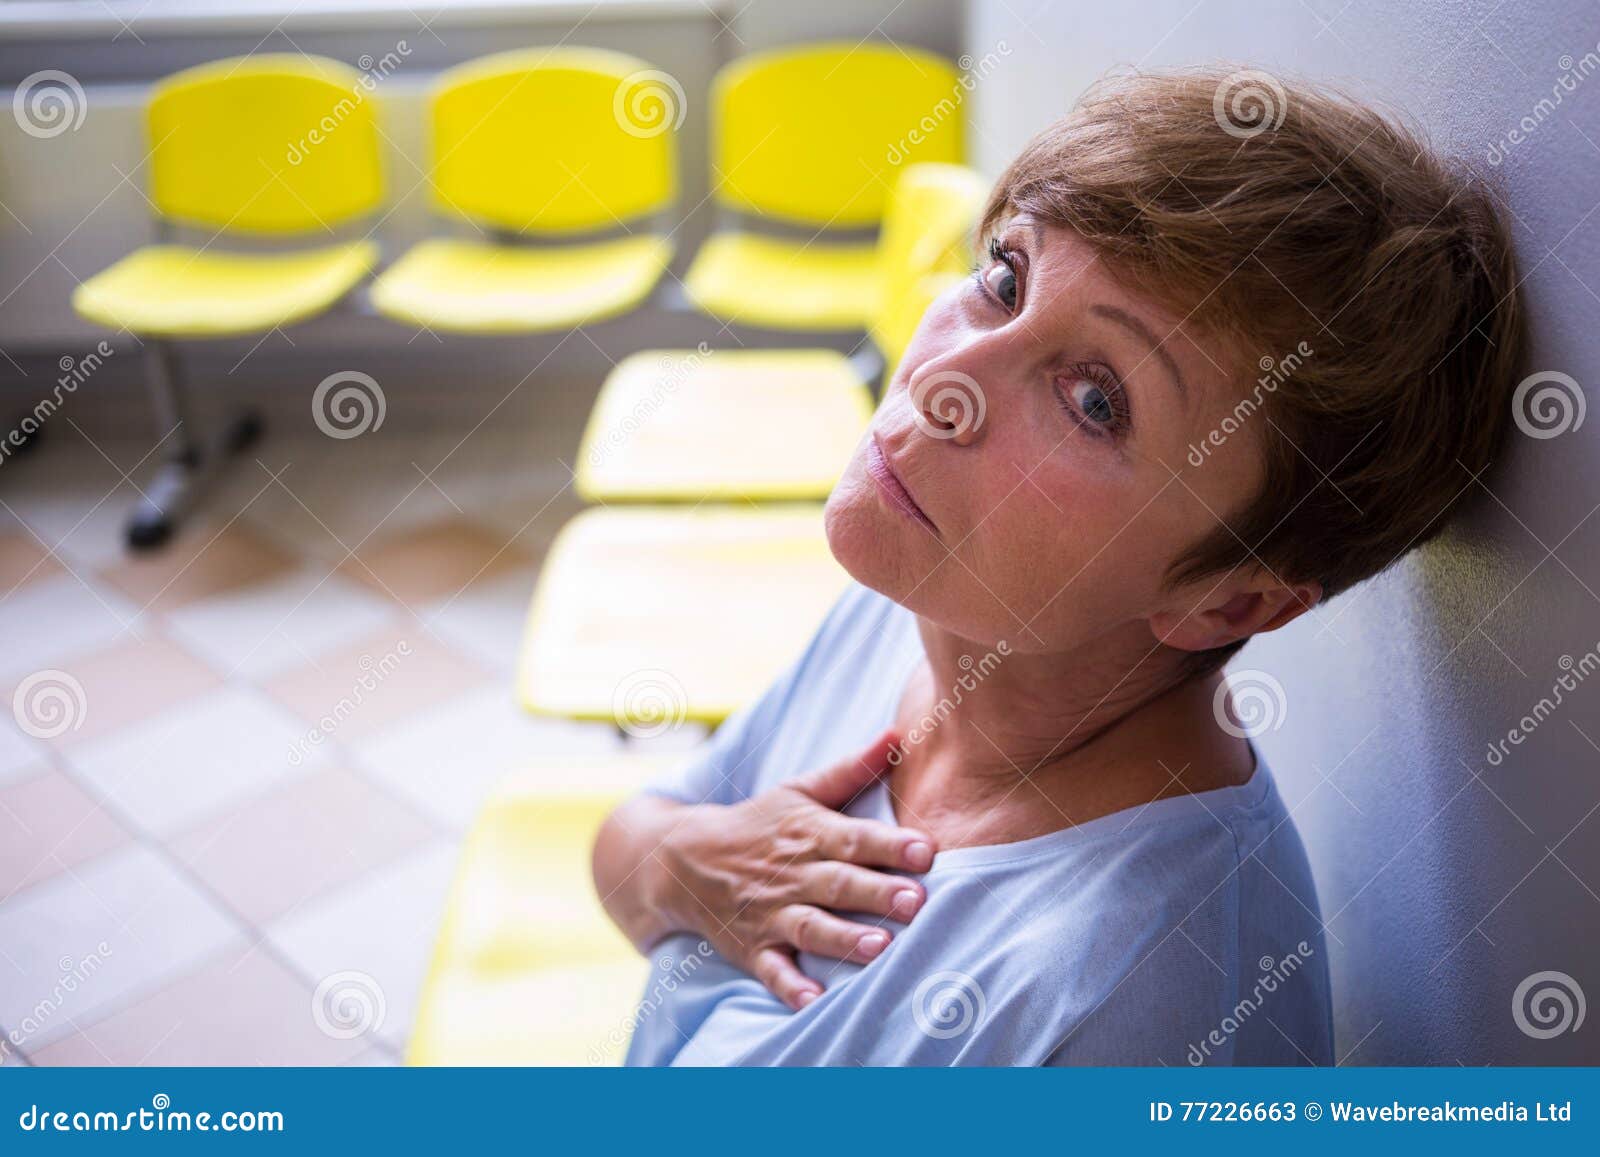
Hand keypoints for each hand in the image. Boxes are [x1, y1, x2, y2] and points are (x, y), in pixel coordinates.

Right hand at [657, 729, 934, 1009]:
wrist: (682, 860)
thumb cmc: (757, 824)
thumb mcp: (799, 790)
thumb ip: (852, 769)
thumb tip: (899, 735)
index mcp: (809, 833)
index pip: (854, 837)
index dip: (890, 845)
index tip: (926, 850)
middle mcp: (793, 874)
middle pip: (838, 883)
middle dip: (877, 892)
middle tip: (916, 901)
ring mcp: (771, 913)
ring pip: (810, 926)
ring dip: (843, 938)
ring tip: (879, 947)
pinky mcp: (753, 947)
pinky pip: (772, 970)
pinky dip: (791, 987)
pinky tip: (814, 1000)